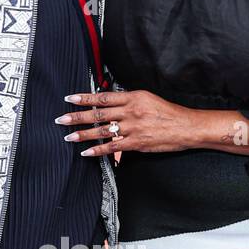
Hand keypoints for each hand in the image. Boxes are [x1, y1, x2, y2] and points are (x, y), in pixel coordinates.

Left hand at [55, 89, 195, 154]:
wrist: (186, 127)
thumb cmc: (169, 113)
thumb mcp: (148, 99)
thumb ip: (129, 102)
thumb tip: (111, 104)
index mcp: (133, 97)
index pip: (103, 97)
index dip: (85, 98)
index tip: (70, 98)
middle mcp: (131, 111)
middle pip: (98, 113)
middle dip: (77, 116)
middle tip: (61, 119)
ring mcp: (133, 127)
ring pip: (102, 131)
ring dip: (83, 134)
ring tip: (68, 136)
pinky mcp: (136, 143)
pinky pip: (112, 147)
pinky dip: (98, 150)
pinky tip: (86, 152)